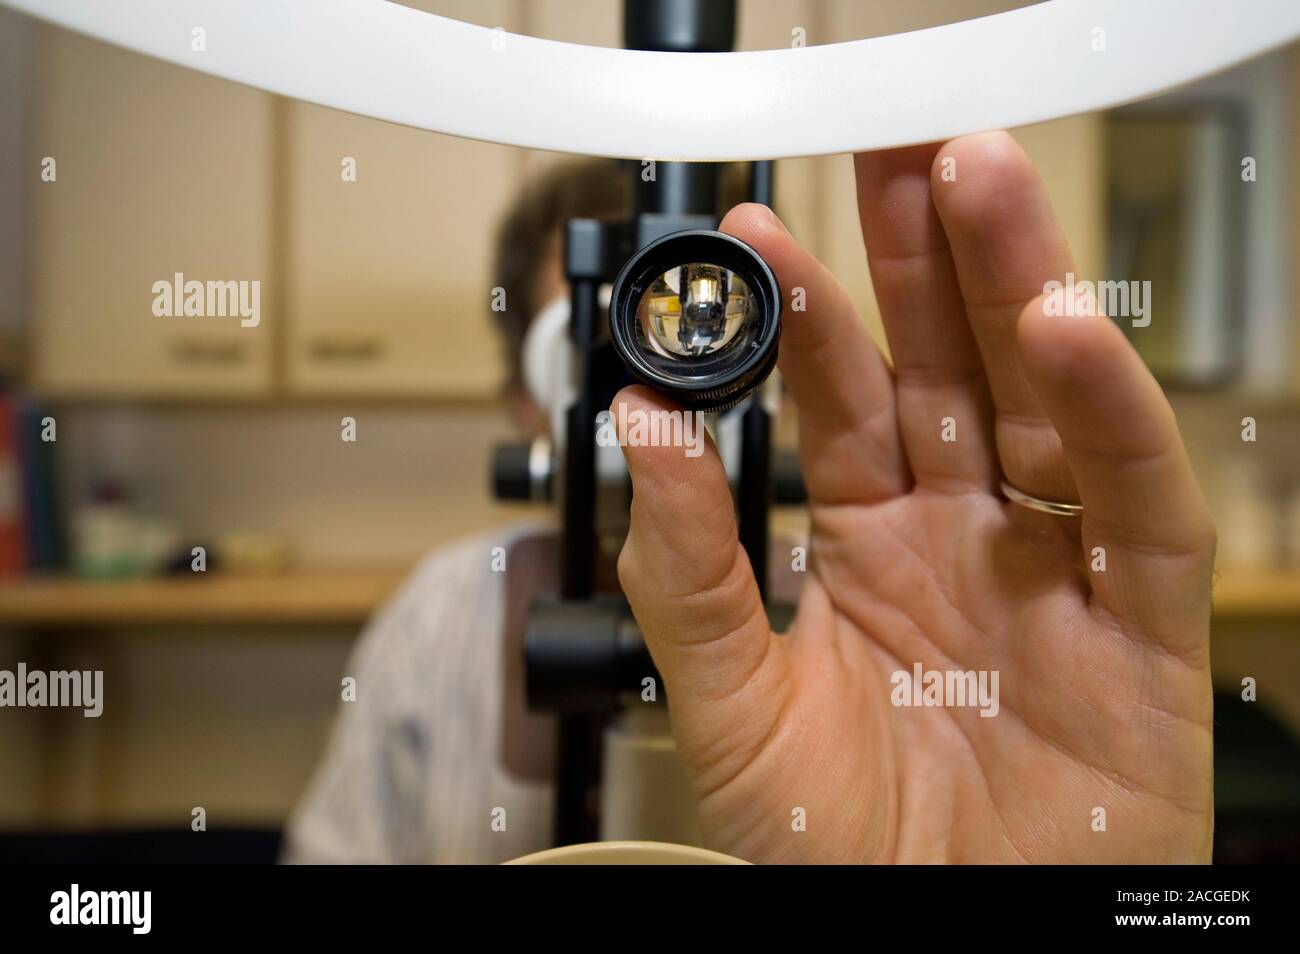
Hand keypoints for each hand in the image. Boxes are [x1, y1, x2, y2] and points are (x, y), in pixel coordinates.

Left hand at [612, 132, 1215, 863]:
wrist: (924, 941)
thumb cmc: (835, 850)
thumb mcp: (732, 704)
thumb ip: (686, 565)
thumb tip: (644, 424)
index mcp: (869, 548)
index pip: (844, 400)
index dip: (811, 312)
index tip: (760, 232)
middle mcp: (963, 539)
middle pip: (950, 369)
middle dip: (928, 255)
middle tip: (904, 146)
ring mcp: (1052, 570)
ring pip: (1042, 402)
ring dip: (1016, 287)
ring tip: (978, 179)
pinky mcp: (1140, 623)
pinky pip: (1134, 500)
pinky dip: (1107, 412)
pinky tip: (1057, 325)